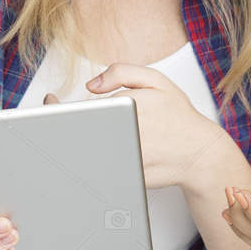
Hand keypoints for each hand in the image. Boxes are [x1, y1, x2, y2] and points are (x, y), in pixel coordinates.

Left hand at [45, 63, 227, 192]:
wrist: (201, 154)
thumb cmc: (178, 116)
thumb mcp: (157, 81)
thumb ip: (121, 72)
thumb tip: (91, 85)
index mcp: (125, 106)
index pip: (79, 108)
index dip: (56, 108)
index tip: (49, 104)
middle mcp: (123, 132)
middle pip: (77, 133)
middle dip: (60, 129)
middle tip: (52, 126)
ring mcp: (125, 157)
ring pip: (85, 154)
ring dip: (71, 149)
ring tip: (70, 141)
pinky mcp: (127, 178)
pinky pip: (99, 172)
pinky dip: (88, 166)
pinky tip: (90, 159)